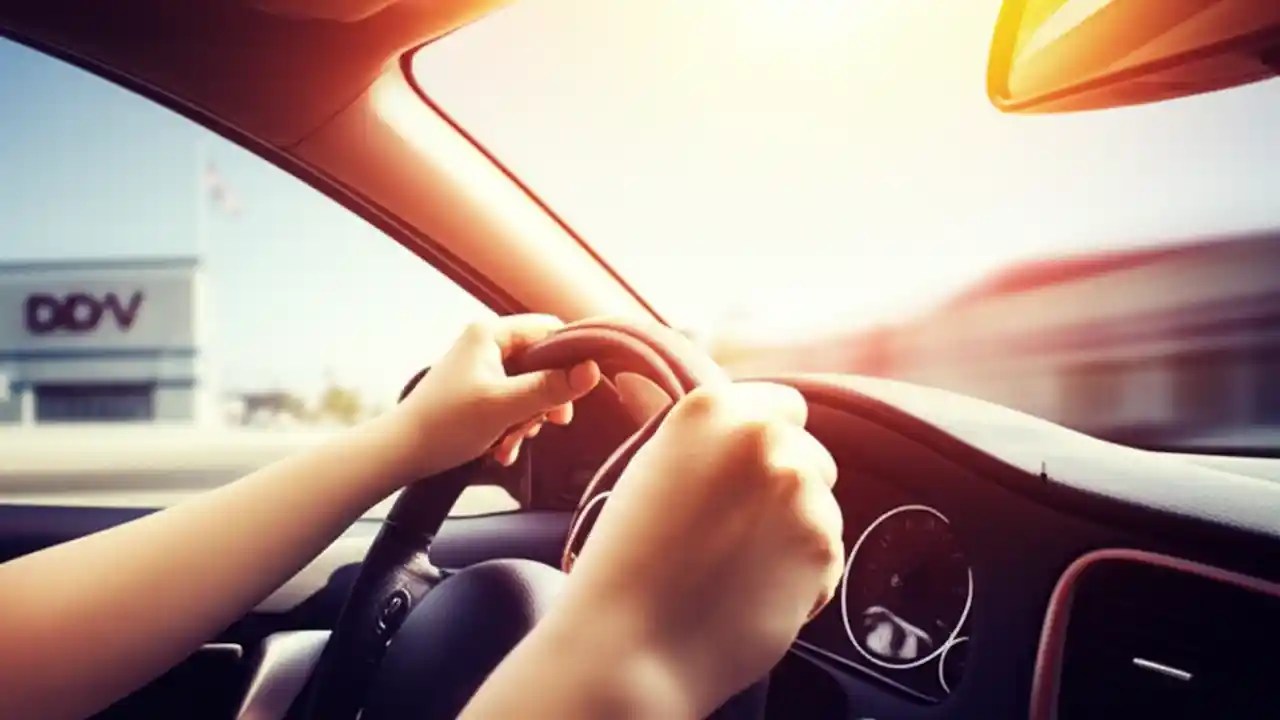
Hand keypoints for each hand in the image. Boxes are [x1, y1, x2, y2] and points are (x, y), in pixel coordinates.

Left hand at [384, 315, 599, 482]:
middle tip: (552, 423)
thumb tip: (593, 371)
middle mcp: (485, 344)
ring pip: (526, 388)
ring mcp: (479, 369)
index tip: (580, 388)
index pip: (549, 329)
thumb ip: (551, 388)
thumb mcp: (506, 406)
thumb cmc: (447, 424)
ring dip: (527, 419)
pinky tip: (503, 450)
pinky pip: (508, 403)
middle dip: (546, 398)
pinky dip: (511, 426)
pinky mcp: (474, 392)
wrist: (399, 452)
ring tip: (514, 442)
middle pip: (540, 362)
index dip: (570, 356)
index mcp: (491, 334)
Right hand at [553, 382, 841, 715]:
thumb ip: (705, 439)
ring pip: (823, 506)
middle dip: (788, 489)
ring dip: (796, 534)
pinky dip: (804, 579)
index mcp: (712, 409)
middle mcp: (762, 436)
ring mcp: (798, 488)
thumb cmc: (626, 564)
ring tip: (738, 569)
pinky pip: (829, 555)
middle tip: (739, 531)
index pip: (784, 405)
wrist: (629, 645)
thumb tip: (741, 421)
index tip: (751, 476)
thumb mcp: (652, 470)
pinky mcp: (822, 544)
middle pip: (811, 454)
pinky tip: (752, 595)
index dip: (769, 445)